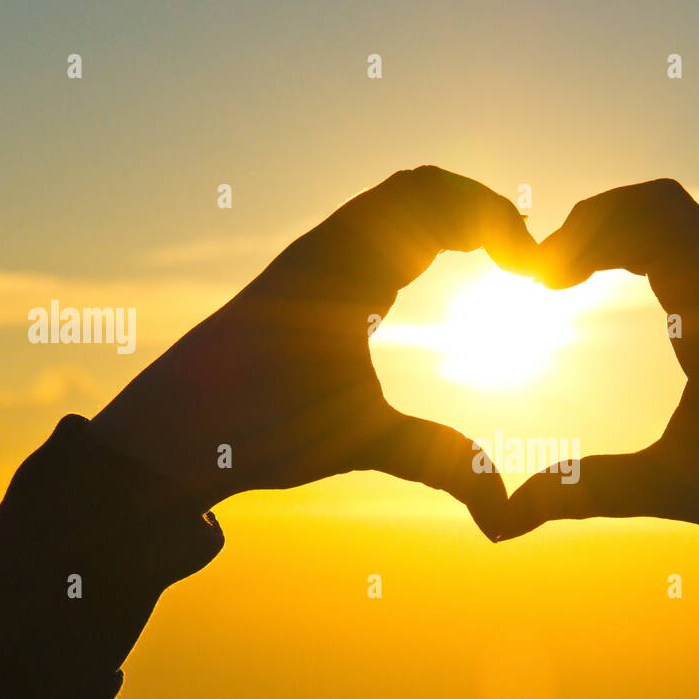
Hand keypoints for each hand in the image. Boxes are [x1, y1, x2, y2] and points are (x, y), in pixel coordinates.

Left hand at [91, 166, 534, 536]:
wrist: (163, 433)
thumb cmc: (250, 429)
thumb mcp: (357, 441)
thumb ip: (440, 461)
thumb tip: (507, 511)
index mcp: (343, 264)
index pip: (434, 198)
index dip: (496, 217)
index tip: (536, 265)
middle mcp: (326, 247)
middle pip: (420, 187)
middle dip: (483, 210)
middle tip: (526, 258)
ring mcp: (311, 260)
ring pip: (393, 205)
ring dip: (449, 221)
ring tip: (498, 262)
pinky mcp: (301, 282)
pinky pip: (370, 232)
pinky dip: (417, 238)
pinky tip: (433, 283)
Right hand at [500, 180, 698, 552]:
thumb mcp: (677, 488)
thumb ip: (589, 490)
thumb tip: (506, 516)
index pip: (654, 218)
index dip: (583, 230)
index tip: (539, 279)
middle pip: (659, 204)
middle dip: (590, 223)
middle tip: (542, 275)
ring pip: (675, 224)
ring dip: (614, 236)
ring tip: (562, 282)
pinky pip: (689, 254)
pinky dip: (639, 255)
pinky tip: (607, 297)